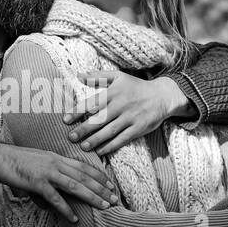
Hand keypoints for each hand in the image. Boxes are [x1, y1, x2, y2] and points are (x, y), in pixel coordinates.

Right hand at [0, 140, 117, 223]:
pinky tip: (74, 218)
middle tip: (115, 199)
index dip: (99, 175)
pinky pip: (54, 198)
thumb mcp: (36, 163)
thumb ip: (48, 174)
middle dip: (102, 188)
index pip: (83, 166)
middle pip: (84, 176)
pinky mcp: (36, 182)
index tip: (111, 184)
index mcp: (56, 157)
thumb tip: (54, 194)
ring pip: (75, 186)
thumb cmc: (13, 160)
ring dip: (92, 197)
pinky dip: (65, 209)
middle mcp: (55, 163)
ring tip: (104, 207)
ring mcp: (46, 172)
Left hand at [63, 70, 188, 156]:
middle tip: (70, 137)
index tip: (65, 119)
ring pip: (109, 131)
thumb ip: (98, 76)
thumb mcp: (118, 77)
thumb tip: (78, 74)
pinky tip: (100, 151)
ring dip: (95, 140)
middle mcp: (121, 105)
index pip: (91, 102)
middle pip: (99, 119)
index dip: (77, 111)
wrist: (162, 96)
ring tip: (83, 146)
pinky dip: (110, 146)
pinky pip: (122, 139)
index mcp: (113, 92)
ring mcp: (130, 118)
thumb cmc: (136, 86)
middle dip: (83, 129)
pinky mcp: (138, 128)